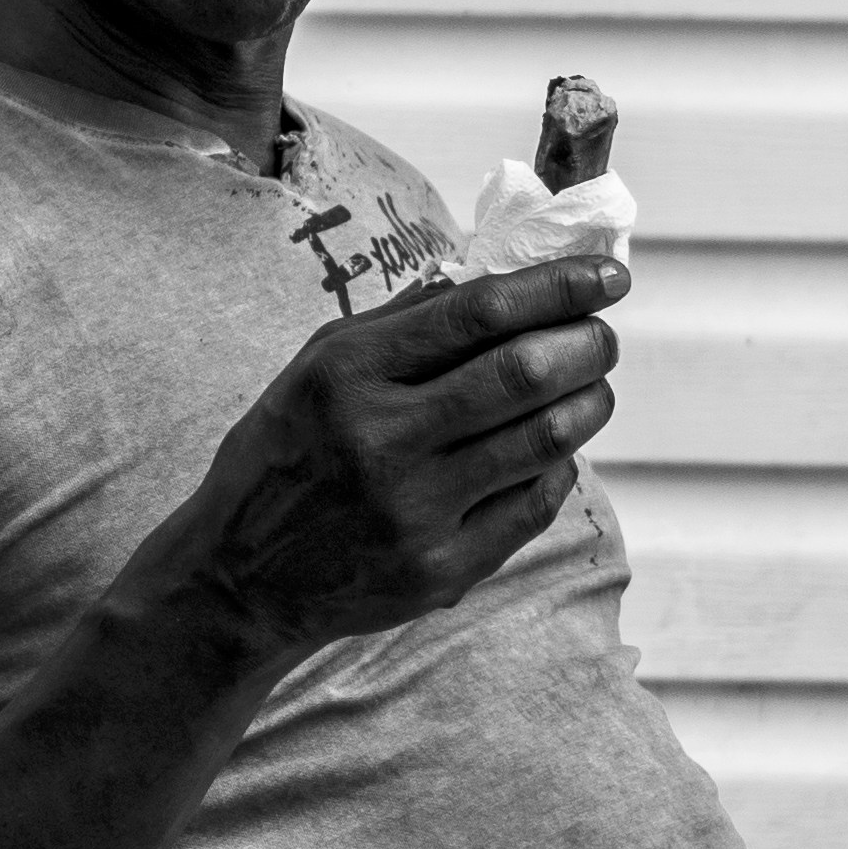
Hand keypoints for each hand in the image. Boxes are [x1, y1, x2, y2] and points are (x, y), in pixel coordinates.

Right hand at [176, 252, 623, 662]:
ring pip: (544, 440)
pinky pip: (533, 505)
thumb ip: (405, 319)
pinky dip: (557, 467)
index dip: (559, 286)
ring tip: (591, 387)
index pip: (480, 311)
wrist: (240, 578)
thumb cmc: (290, 452)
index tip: (607, 275)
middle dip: (588, 344)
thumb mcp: (319, 367)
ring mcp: (413, 511)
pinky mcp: (439, 570)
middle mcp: (380, 439)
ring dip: (589, 403)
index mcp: (348, 373)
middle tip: (603, 336)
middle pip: (525, 373)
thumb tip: (503, 270)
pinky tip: (551, 450)